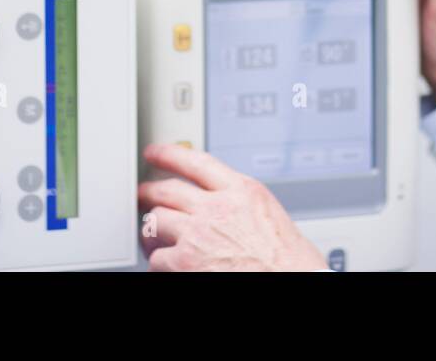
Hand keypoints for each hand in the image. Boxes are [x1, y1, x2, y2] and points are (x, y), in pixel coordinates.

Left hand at [137, 143, 326, 271]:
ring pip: (156, 221)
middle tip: (141, 193)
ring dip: (152, 230)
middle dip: (148, 191)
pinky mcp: (185, 263)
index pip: (196, 162)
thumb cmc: (290, 262)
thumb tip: (222, 204)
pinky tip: (166, 265)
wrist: (295, 282)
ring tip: (152, 236)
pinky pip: (157, 258)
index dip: (169, 154)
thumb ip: (241, 204)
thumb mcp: (269, 215)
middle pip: (168, 189)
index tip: (156, 152)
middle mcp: (217, 208)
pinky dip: (158, 263)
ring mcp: (198, 235)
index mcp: (243, 191)